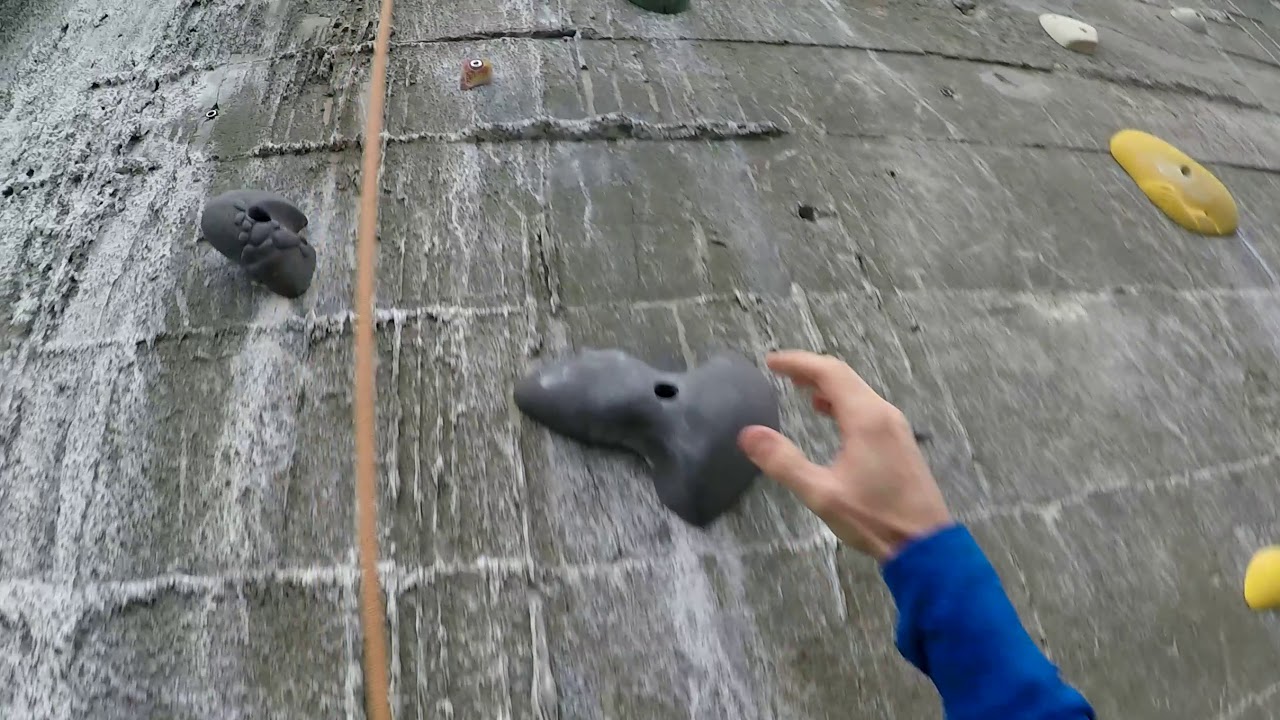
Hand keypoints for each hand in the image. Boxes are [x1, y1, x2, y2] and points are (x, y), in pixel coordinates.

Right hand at [738, 351, 952, 560]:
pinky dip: (843, 402)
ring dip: (827, 386)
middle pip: (844, 377)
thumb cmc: (873, 518)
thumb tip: (748, 434)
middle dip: (810, 370)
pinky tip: (829, 415)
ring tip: (799, 390)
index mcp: (866, 418)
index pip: (829, 372)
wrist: (924, 543)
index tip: (770, 362)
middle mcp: (883, 414)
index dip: (798, 362)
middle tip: (780, 372)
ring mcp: (895, 427)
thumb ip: (783, 462)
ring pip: (858, 392)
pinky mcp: (899, 441)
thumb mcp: (821, 494)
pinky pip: (867, 408)